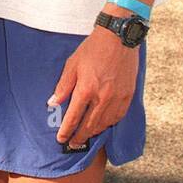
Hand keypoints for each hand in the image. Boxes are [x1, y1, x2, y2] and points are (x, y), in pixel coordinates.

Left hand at [49, 27, 138, 147]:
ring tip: (86, 135)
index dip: (66, 131)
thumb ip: (63, 86)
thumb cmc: (93, 49)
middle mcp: (102, 98)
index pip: (73, 118)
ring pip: (104, 124)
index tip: (61, 139)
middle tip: (73, 143)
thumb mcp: (72, 65)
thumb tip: (53, 102)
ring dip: (94, 132)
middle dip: (79, 137)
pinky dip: (109, 123)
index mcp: (86, 90)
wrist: (119, 38)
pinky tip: (103, 124)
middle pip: (89, 125)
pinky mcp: (128, 95)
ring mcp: (117, 98)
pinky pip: (118, 116)